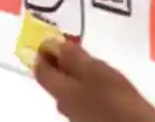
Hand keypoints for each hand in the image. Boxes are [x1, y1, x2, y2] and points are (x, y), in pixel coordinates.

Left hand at [34, 41, 154, 121]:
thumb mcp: (95, 70)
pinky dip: (86, 88)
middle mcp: (64, 106)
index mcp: (60, 92)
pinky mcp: (93, 120)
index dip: (43, 54)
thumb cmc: (114, 97)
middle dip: (59, 64)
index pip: (40, 71)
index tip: (49, 40)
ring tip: (88, 64)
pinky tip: (101, 84)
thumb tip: (56, 45)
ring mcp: (78, 116)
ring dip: (74, 77)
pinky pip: (83, 100)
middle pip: (54, 82)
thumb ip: (74, 57)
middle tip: (71, 49)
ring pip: (69, 92)